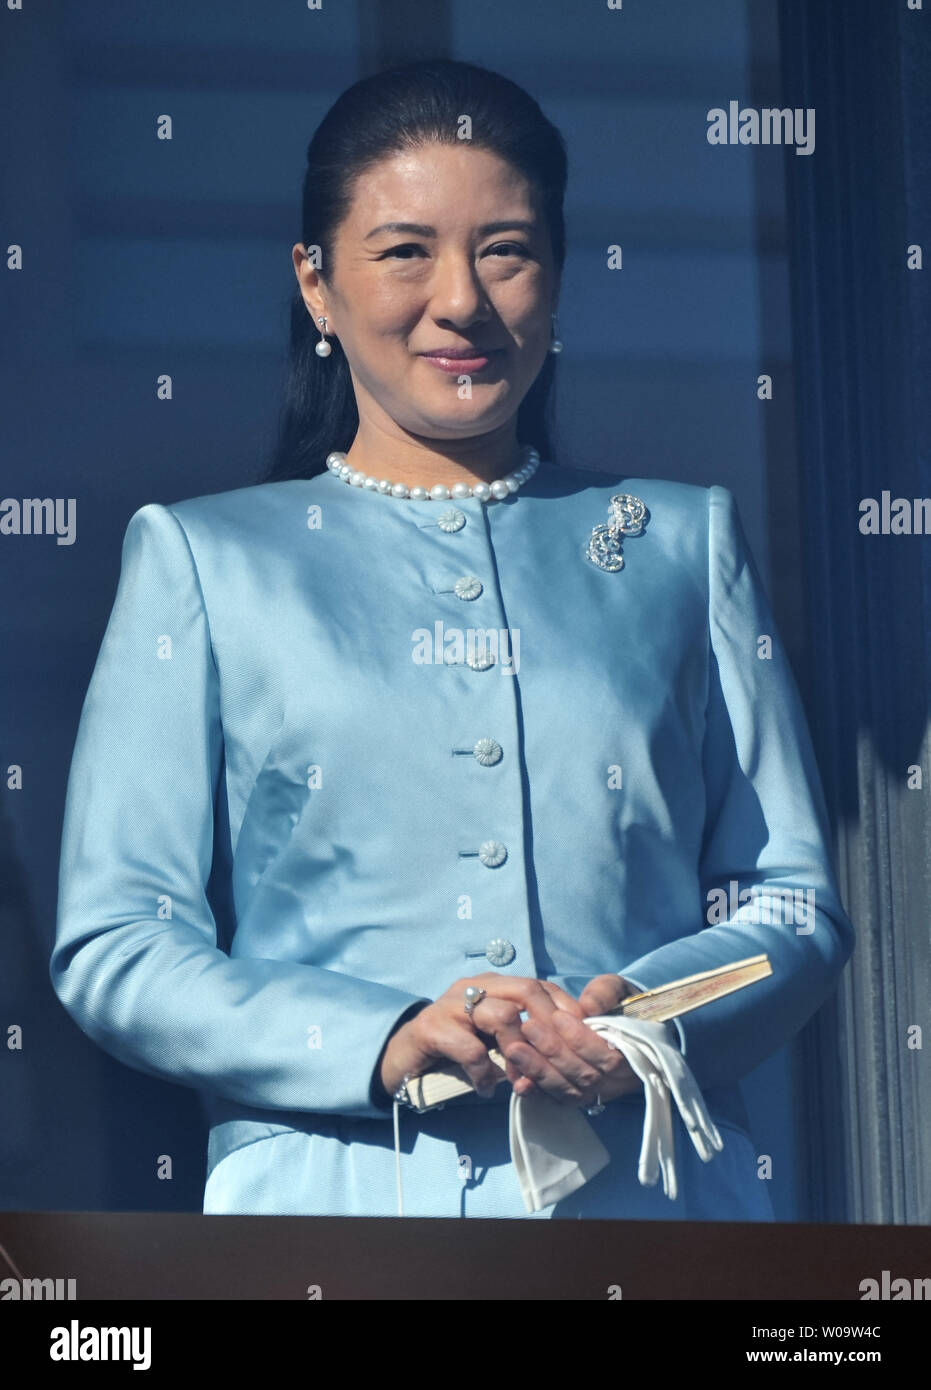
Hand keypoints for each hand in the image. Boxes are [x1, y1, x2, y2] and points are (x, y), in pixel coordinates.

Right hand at [378, 973, 584, 1100]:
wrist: (404, 1056)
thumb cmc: (456, 1046)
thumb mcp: (492, 1036)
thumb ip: (521, 1035)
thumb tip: (563, 1051)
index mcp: (493, 984)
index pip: (538, 984)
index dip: (563, 1008)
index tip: (580, 1036)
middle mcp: (474, 986)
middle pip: (525, 990)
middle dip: (548, 1024)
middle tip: (555, 1057)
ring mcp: (451, 1004)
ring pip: (500, 1016)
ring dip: (518, 1052)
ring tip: (519, 1079)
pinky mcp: (432, 1027)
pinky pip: (471, 1049)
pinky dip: (485, 1074)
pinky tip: (486, 1089)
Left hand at [506, 973, 644, 1108]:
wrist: (615, 1022)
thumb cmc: (616, 1002)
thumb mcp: (616, 988)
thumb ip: (605, 993)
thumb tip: (588, 1006)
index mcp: (634, 1055)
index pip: (608, 1057)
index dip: (582, 1040)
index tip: (558, 1016)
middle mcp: (618, 1081)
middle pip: (586, 1077)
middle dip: (554, 1053)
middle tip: (528, 1027)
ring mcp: (597, 1092)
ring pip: (569, 1091)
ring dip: (540, 1072)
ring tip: (515, 1048)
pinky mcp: (577, 1096)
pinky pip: (557, 1100)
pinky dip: (538, 1092)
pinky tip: (518, 1080)